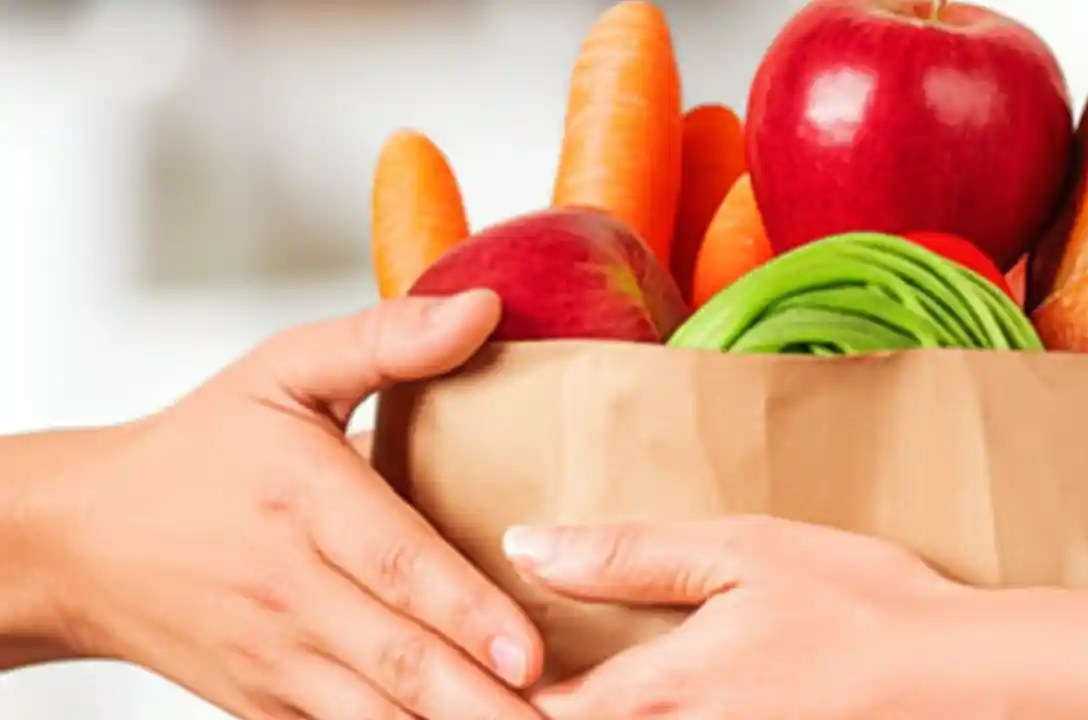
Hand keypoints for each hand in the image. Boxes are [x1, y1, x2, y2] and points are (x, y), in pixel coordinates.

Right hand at [31, 291, 545, 719]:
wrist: (86, 542)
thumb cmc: (201, 450)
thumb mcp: (283, 370)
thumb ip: (385, 338)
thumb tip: (483, 308)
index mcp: (303, 501)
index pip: (395, 563)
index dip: (465, 610)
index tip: (528, 650)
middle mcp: (290, 592)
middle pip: (399, 660)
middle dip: (480, 700)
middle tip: (558, 717)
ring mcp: (278, 660)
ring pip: (378, 715)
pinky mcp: (269, 705)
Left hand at [504, 516, 1000, 718]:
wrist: (966, 683)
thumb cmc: (860, 605)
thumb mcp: (741, 554)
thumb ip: (626, 557)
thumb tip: (525, 546)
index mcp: (658, 694)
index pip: (538, 711)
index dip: (497, 692)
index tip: (478, 668)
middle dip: (530, 710)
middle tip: (497, 685)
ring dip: (587, 719)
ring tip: (559, 692)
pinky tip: (657, 704)